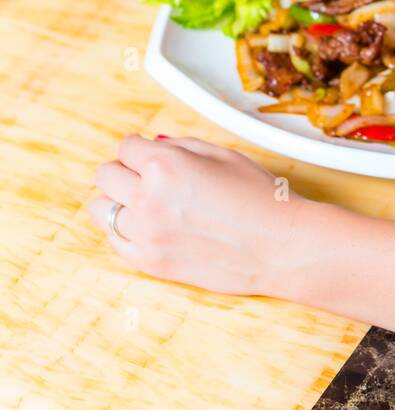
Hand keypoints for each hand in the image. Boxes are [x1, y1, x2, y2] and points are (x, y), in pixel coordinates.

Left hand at [89, 134, 315, 297]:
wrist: (278, 246)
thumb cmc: (258, 197)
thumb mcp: (222, 154)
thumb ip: (180, 147)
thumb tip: (153, 146)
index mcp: (165, 166)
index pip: (125, 147)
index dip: (141, 148)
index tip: (150, 154)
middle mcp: (148, 199)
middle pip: (105, 175)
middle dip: (125, 170)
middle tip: (146, 176)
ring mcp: (146, 235)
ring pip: (101, 209)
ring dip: (118, 200)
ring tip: (145, 202)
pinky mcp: (150, 263)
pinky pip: (114, 241)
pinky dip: (124, 230)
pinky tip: (148, 226)